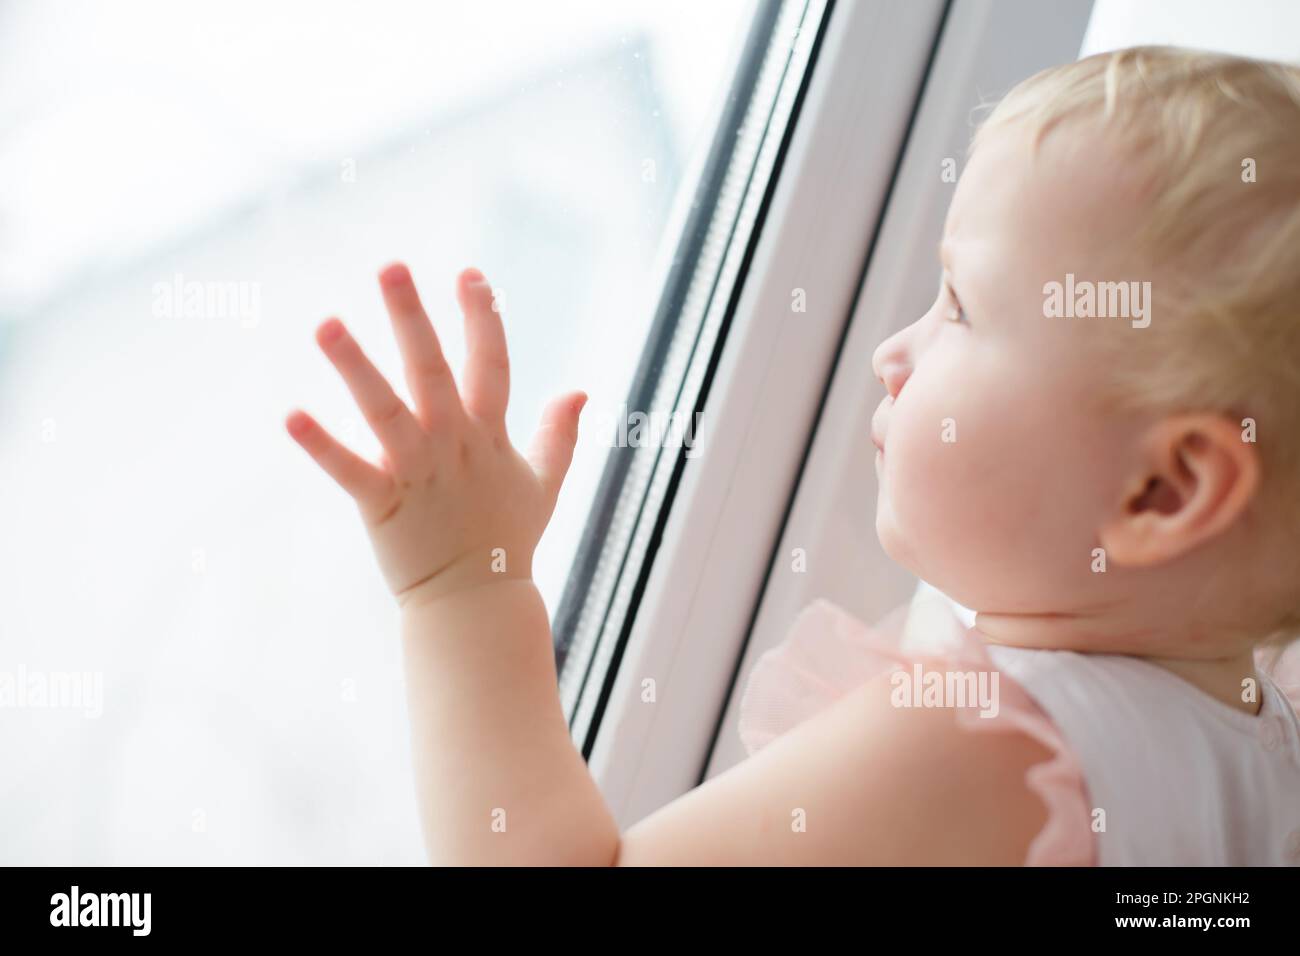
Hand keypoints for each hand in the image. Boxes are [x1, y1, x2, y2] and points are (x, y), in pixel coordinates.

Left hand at [285, 263, 585, 605]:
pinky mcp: (384, 504)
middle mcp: (453, 445)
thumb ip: (561, 435)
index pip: (491, 364)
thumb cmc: (507, 540)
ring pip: (385, 410)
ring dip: (356, 367)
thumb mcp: (544, 482)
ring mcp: (418, 474)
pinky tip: (290, 414)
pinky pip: (350, 470)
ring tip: (325, 323)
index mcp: (489, 435)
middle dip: (412, 318)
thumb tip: (582, 390)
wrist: (477, 604)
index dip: (483, 318)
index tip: (469, 273)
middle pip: (432, 370)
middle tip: (389, 267)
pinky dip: (321, 446)